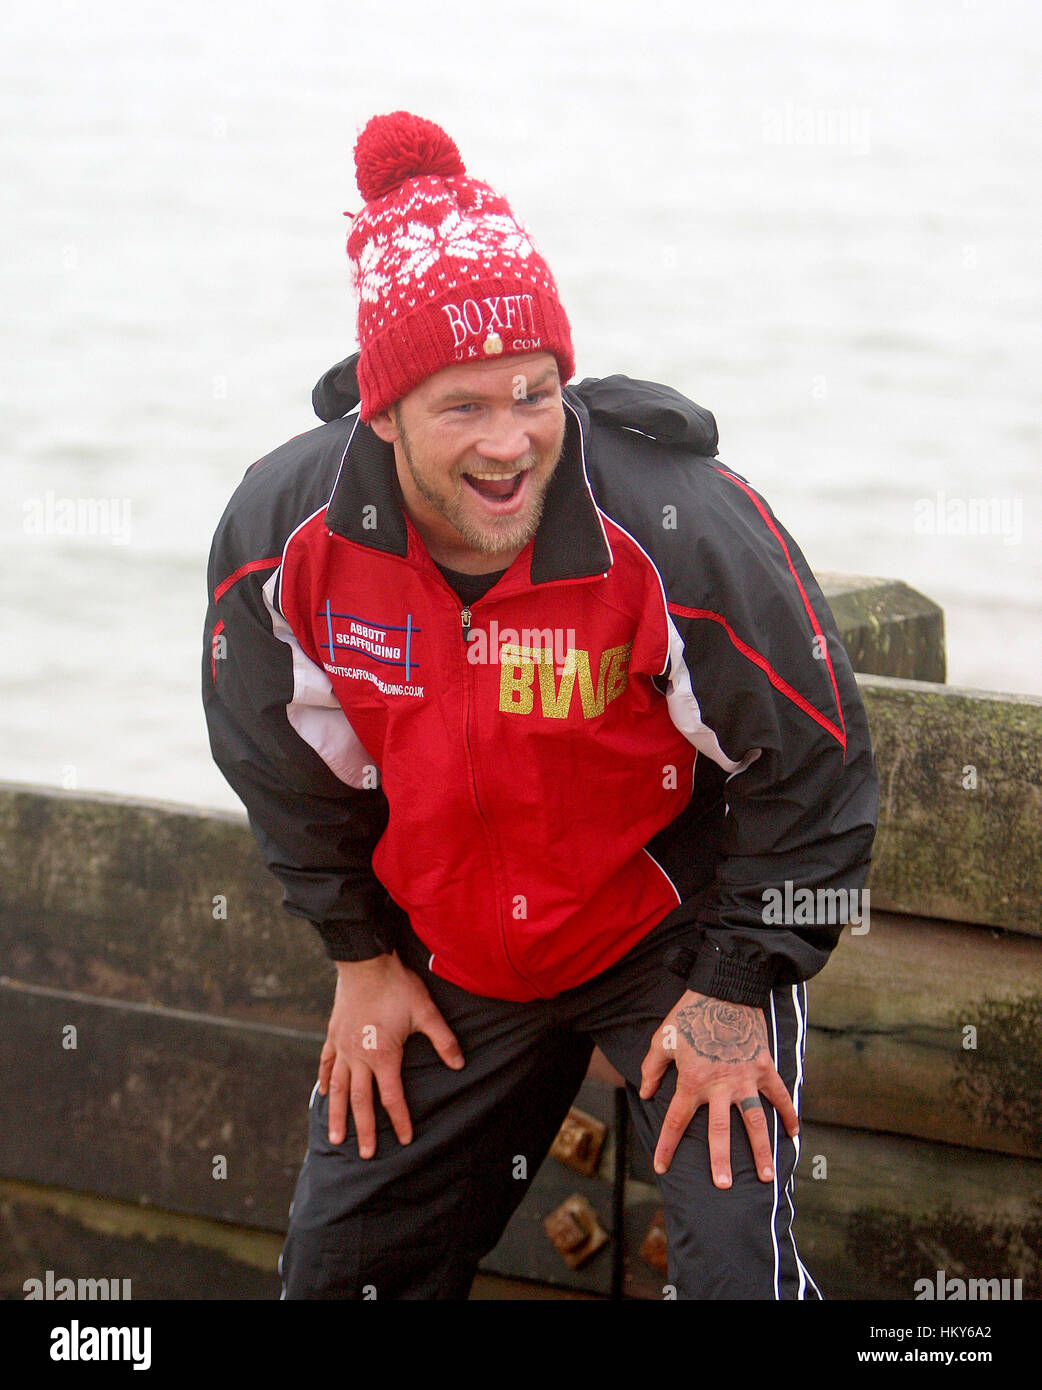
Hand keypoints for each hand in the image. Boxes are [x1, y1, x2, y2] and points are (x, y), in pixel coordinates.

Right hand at [317, 952, 463, 1153]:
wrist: (365, 961)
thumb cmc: (397, 986)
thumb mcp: (426, 1012)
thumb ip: (444, 1040)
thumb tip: (460, 1064)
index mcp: (383, 1055)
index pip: (392, 1098)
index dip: (400, 1120)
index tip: (404, 1140)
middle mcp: (359, 1057)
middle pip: (361, 1102)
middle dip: (365, 1130)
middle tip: (366, 1155)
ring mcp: (343, 1047)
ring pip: (339, 1089)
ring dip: (338, 1115)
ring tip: (336, 1138)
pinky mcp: (333, 1034)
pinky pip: (327, 1064)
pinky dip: (326, 1081)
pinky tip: (324, 1094)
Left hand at [639, 990, 798, 1188]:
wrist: (724, 989)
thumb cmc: (690, 1014)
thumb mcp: (662, 1039)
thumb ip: (652, 1068)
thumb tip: (646, 1093)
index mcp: (692, 1080)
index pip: (676, 1121)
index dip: (666, 1145)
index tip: (660, 1167)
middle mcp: (720, 1086)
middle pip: (719, 1131)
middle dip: (719, 1161)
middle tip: (722, 1186)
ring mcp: (746, 1078)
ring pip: (755, 1121)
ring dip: (761, 1149)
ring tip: (766, 1176)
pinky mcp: (765, 1067)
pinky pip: (780, 1095)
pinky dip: (790, 1114)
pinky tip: (795, 1134)